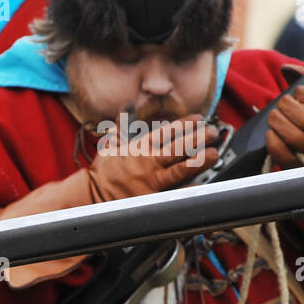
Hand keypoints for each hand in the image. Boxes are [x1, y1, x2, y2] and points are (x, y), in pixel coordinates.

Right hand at [89, 113, 220, 200]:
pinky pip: (174, 193)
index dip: (186, 124)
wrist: (90, 196)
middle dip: (198, 138)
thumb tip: (128, 104)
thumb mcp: (111, 144)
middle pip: (178, 148)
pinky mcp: (151, 199)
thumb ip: (123, 124)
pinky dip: (188, 189)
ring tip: (214, 154)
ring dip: (199, 161)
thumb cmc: (103, 171)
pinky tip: (202, 184)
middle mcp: (146, 163)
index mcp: (139, 148)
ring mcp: (150, 182)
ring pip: (180, 169)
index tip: (200, 118)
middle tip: (213, 133)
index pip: (166, 132)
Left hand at [266, 83, 303, 166]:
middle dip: (288, 107)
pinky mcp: (297, 163)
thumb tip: (285, 67)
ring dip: (277, 122)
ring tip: (274, 115)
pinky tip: (271, 132)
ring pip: (293, 137)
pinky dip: (272, 141)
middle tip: (282, 103)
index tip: (298, 91)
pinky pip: (282, 153)